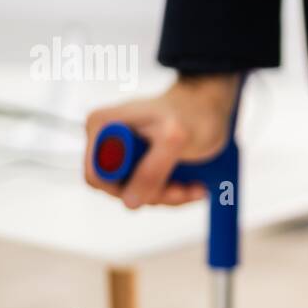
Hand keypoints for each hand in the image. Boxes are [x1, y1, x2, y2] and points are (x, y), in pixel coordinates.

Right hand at [84, 74, 239, 207]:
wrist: (209, 105)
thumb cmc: (193, 113)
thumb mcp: (174, 140)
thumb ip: (151, 170)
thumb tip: (129, 202)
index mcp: (102, 127)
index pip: (98, 176)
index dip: (127, 189)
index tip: (163, 185)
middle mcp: (106, 140)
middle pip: (118, 189)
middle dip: (154, 194)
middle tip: (185, 190)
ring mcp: (122, 152)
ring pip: (136, 193)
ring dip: (168, 196)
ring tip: (196, 187)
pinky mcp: (138, 162)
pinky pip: (149, 190)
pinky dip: (172, 193)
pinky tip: (193, 187)